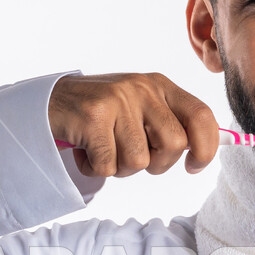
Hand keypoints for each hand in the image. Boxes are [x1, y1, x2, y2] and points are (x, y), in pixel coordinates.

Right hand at [48, 72, 219, 177]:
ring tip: (103, 150)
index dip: (206, 147)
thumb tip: (204, 151)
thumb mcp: (139, 111)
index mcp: (159, 85)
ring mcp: (117, 100)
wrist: (48, 104)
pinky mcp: (93, 117)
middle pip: (174, 145)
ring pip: (139, 161)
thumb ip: (170, 125)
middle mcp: (142, 88)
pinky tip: (85, 151)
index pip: (201, 115)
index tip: (193, 166)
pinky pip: (108, 166)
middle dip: (157, 164)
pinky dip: (95, 169)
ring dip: (120, 168)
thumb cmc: (100, 116)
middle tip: (132, 156)